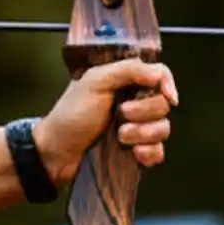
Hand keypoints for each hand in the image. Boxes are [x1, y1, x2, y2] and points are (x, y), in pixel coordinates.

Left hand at [34, 58, 178, 186]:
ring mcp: (136, 129)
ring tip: (120, 137)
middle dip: (144, 112)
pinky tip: (135, 154)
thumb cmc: (70, 115)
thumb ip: (128, 70)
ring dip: (143, 134)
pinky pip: (158, 152)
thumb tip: (160, 75)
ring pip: (163, 129)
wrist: (56, 152)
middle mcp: (133, 104)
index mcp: (124, 83)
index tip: (167, 95)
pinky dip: (149, 153)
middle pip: (163, 104)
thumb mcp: (94, 82)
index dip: (167, 84)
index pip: (160, 76)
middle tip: (119, 115)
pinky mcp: (135, 152)